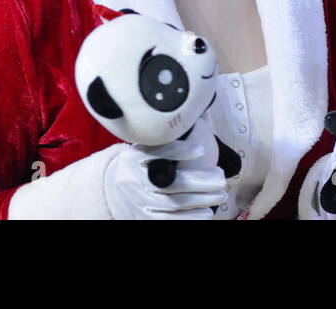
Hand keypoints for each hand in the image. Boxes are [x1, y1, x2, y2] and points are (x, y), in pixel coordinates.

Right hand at [102, 139, 228, 219]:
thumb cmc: (140, 165)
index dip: (179, 151)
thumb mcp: (145, 148)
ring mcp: (136, 202)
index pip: (157, 152)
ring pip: (172, 203)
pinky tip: (207, 213)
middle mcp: (131, 179)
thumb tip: (198, 114)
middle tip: (221, 178)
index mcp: (132, 157)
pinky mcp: (141, 218)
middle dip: (199, 180)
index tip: (202, 149)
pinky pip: (169, 221)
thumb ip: (167, 139)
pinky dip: (190, 218)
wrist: (115, 190)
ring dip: (200, 200)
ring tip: (220, 194)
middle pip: (170, 182)